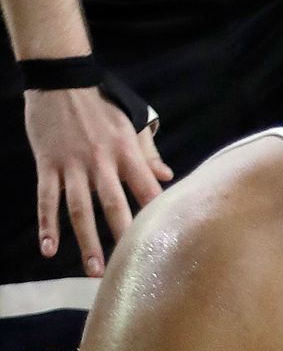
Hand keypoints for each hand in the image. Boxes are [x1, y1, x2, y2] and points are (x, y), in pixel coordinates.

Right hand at [23, 87, 172, 276]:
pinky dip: (47, 224)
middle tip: (130, 269)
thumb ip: (148, 153)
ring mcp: (72, 165)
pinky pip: (47, 198)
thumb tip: (168, 178)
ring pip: (79, 209)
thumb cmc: (102, 104)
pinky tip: (49, 248)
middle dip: (123, 238)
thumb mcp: (132, 123)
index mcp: (127, 153)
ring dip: (86, 241)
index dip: (157, 217)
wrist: (60, 79)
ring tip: (94, 271)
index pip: (146, 191)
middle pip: (114, 206)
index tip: (166, 242)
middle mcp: (101, 162)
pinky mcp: (47, 164)